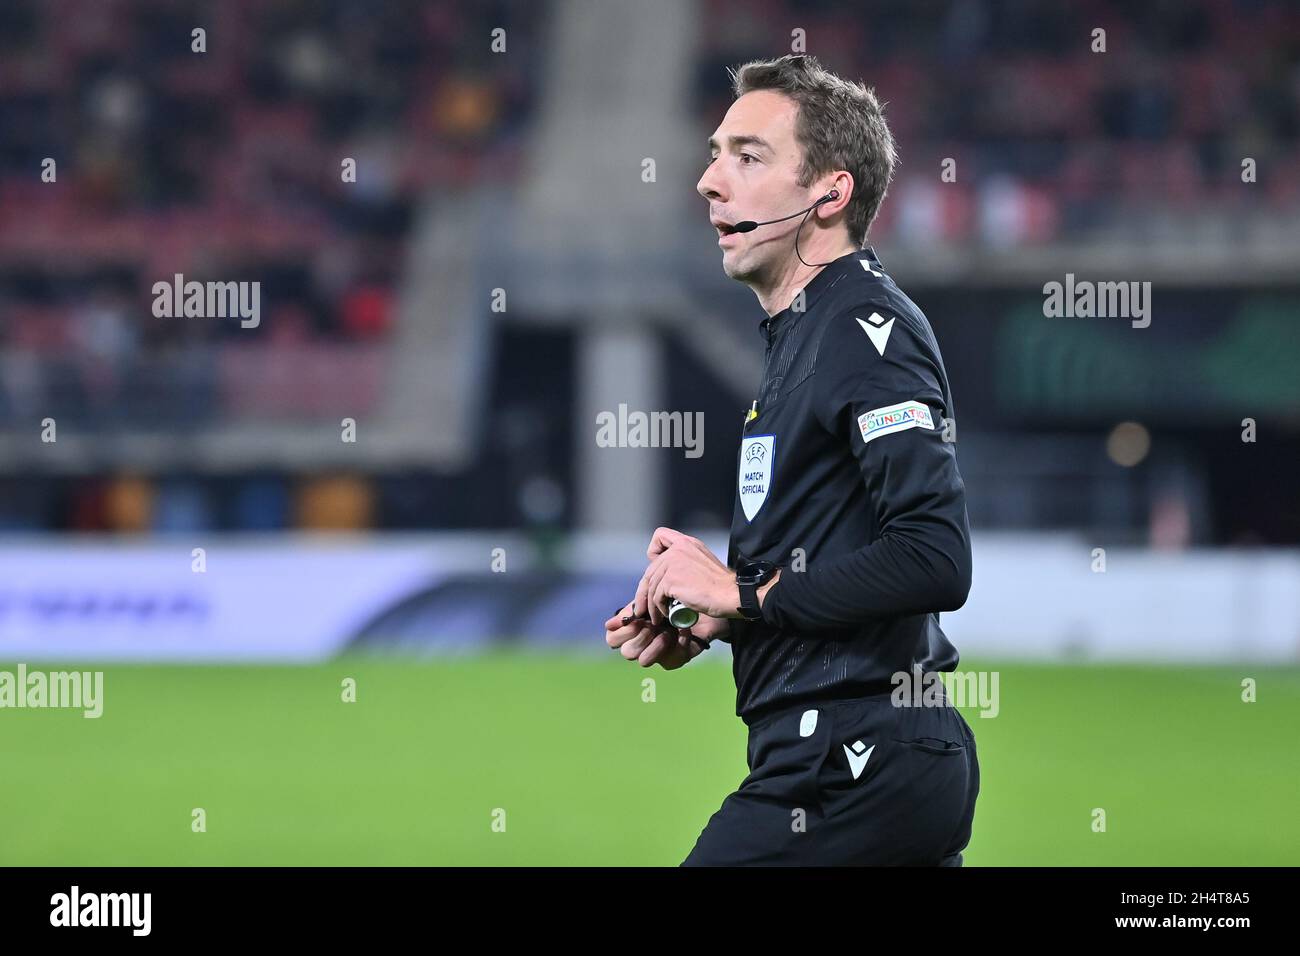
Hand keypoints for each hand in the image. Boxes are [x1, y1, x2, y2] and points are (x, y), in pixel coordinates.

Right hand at [604, 601, 725, 668]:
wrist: (701, 607)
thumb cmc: (671, 602)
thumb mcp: (651, 599)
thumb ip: (632, 610)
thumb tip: (609, 624)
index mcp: (630, 631)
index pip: (612, 639)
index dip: (621, 631)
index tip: (636, 619)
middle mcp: (640, 646)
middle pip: (627, 652)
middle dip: (639, 637)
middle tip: (652, 624)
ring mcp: (656, 655)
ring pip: (643, 661)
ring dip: (655, 644)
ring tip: (667, 631)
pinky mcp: (673, 661)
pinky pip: (669, 660)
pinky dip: (677, 642)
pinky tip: (683, 631)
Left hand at [633, 527, 739, 625]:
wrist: (730, 594)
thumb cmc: (721, 585)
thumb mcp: (702, 562)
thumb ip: (685, 562)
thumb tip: (668, 575)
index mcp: (686, 543)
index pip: (660, 536)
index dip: (654, 552)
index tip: (657, 569)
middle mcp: (678, 549)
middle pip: (651, 569)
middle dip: (646, 589)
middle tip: (646, 605)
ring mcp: (673, 563)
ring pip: (651, 585)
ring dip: (651, 603)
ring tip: (656, 616)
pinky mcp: (671, 580)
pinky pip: (656, 596)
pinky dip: (659, 608)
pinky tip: (666, 615)